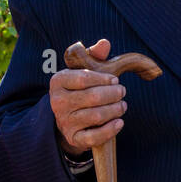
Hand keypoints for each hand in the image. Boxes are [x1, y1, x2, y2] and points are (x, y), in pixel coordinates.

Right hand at [49, 38, 125, 154]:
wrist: (67, 119)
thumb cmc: (80, 89)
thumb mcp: (84, 70)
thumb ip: (94, 56)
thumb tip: (105, 43)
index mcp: (58, 81)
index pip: (84, 77)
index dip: (104, 79)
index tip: (115, 79)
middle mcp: (57, 102)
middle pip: (93, 97)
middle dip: (113, 94)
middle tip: (122, 92)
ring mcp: (64, 121)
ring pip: (96, 115)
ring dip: (115, 110)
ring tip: (122, 105)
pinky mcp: (73, 138)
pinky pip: (94, 137)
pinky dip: (110, 130)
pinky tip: (119, 122)